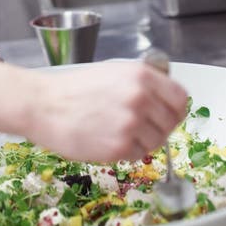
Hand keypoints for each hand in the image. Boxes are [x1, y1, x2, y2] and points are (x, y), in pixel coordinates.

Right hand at [26, 60, 188, 162]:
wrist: (44, 105)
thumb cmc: (74, 89)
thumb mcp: (114, 71)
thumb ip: (144, 84)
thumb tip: (167, 101)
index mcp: (142, 76)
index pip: (181, 98)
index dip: (175, 109)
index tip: (168, 114)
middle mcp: (140, 98)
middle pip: (171, 122)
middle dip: (159, 127)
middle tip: (139, 126)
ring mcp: (131, 123)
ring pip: (157, 141)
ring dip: (142, 141)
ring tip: (117, 131)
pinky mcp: (119, 147)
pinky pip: (138, 154)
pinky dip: (127, 151)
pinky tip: (107, 139)